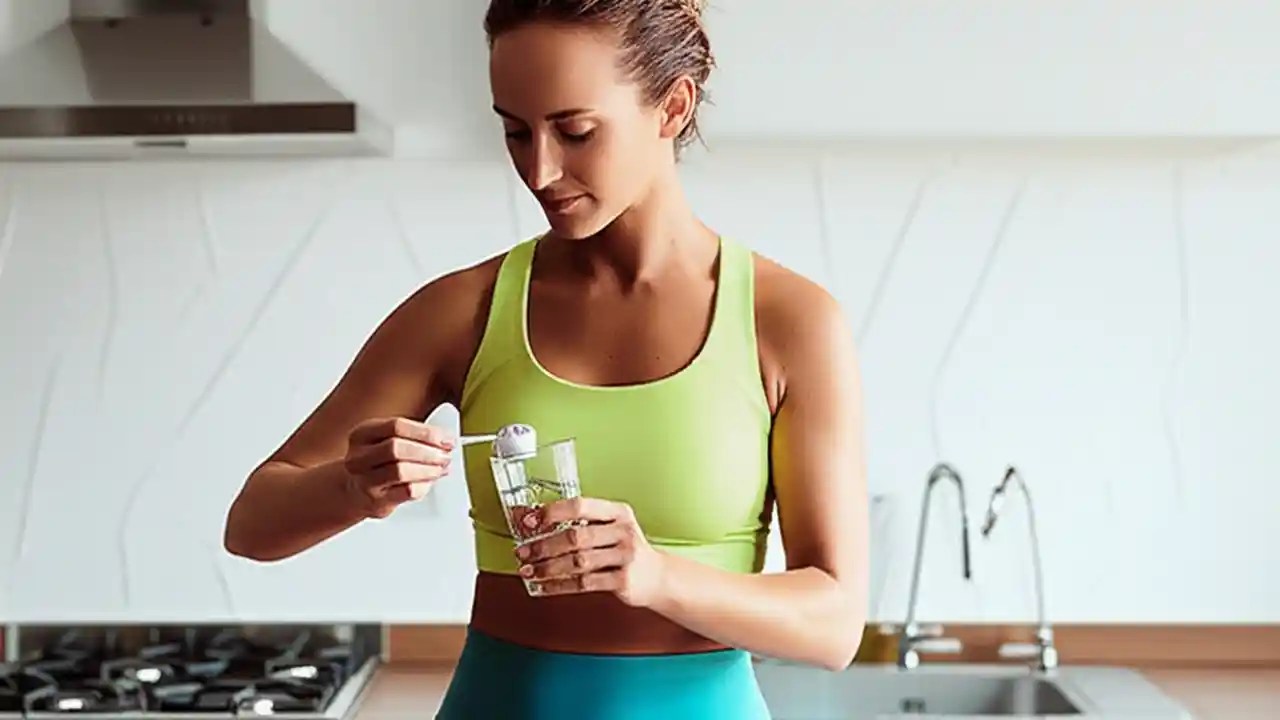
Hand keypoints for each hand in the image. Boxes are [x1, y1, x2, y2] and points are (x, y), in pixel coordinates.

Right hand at [342, 417, 453, 518]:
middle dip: (427, 451)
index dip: (425, 432)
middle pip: (396, 448)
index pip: (396, 426)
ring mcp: (365, 480)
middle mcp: (359, 456)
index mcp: (363, 434)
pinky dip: (424, 485)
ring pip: (401, 471)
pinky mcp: (376, 501)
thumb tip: (446, 441)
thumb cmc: (379, 462)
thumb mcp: (388, 441)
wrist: (356, 491)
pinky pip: (406, 491)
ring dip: (428, 469)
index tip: (446, 438)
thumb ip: (415, 437)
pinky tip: (429, 482)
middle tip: (446, 455)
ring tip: (441, 468)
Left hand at [514, 498, 665, 607]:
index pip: (580, 506)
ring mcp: (626, 557)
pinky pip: (584, 583)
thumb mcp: (612, 528)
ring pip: (577, 562)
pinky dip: (559, 586)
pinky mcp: (623, 581)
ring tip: (529, 570)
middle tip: (522, 552)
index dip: (552, 512)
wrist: (659, 577)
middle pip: (576, 537)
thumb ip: (580, 523)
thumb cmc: (627, 549)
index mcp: (618, 512)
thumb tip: (533, 519)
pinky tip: (545, 586)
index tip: (529, 520)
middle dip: (543, 545)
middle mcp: (624, 531)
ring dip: (547, 567)